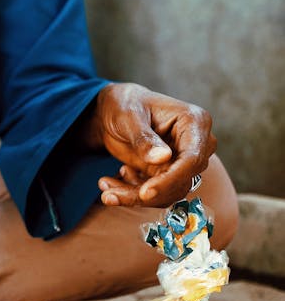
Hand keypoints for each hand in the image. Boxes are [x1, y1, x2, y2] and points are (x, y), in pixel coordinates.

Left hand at [84, 83, 216, 207]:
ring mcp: (183, 162)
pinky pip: (155, 194)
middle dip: (146, 193)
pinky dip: (131, 194)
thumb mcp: (128, 116)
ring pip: (167, 193)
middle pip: (181, 182)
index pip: (192, 159)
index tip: (145, 193)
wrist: (115, 109)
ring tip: (105, 185)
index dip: (170, 179)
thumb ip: (144, 138)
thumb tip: (163, 158)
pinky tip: (109, 182)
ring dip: (134, 197)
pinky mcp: (168, 174)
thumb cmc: (125, 104)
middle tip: (109, 195)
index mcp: (194, 122)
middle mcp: (196, 145)